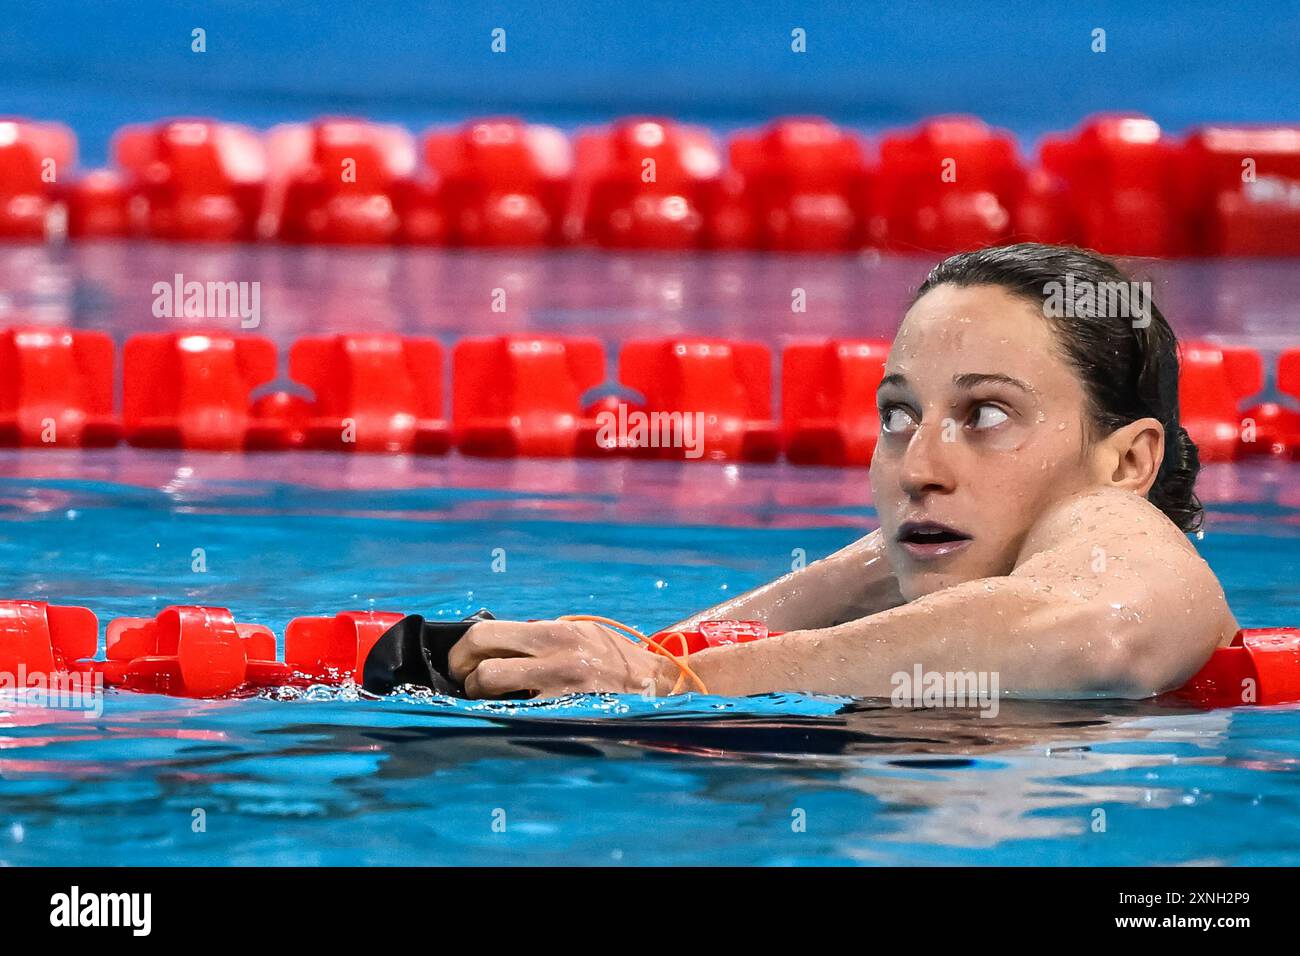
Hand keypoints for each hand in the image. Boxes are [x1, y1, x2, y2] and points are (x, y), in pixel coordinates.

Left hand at [449, 619, 679, 699]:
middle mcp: (553, 656)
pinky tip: (513, 717)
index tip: (461, 664)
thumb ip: (538, 638)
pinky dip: (508, 715)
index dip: (461, 651)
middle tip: (468, 685)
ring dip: (483, 698)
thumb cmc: (612, 656)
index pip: (485, 634)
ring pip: (494, 691)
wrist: (655, 682)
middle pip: (482, 662)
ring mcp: (559, 687)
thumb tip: (496, 646)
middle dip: (464, 676)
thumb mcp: (577, 632)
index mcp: (552, 632)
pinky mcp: (567, 713)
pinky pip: (519, 715)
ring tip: (492, 701)